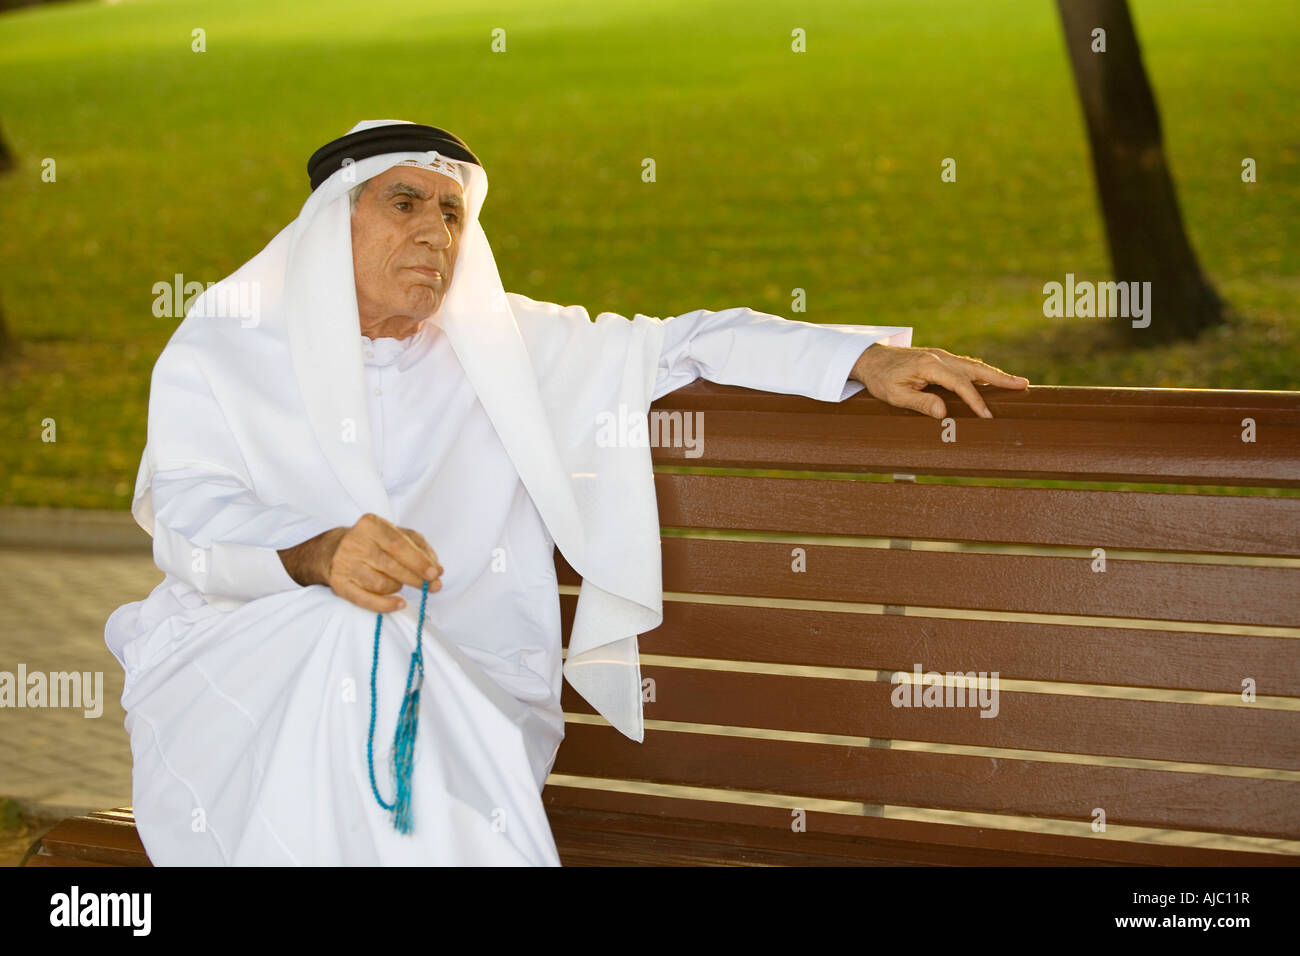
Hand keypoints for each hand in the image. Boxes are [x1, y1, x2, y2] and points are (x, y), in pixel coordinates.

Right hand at [278, 513, 442, 612]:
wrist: (334, 550)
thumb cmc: (373, 542)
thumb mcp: (396, 534)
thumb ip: (420, 548)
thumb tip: (437, 571)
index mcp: (370, 525)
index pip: (398, 544)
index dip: (419, 561)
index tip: (435, 573)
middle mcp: (354, 543)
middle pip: (391, 566)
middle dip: (416, 578)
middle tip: (432, 586)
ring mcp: (344, 564)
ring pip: (381, 584)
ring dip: (398, 587)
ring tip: (400, 582)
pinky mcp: (339, 584)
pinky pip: (365, 600)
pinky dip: (385, 605)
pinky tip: (399, 604)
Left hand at [850, 343, 1029, 418]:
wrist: (871, 358)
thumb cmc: (882, 379)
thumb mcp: (895, 395)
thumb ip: (920, 402)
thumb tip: (944, 412)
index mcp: (929, 365)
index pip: (959, 384)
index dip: (975, 400)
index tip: (987, 415)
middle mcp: (939, 357)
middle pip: (975, 368)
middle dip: (1000, 377)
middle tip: (1023, 384)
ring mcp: (941, 356)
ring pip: (973, 365)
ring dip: (995, 374)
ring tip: (1017, 382)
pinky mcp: (940, 359)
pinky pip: (966, 366)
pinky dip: (982, 372)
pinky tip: (993, 379)